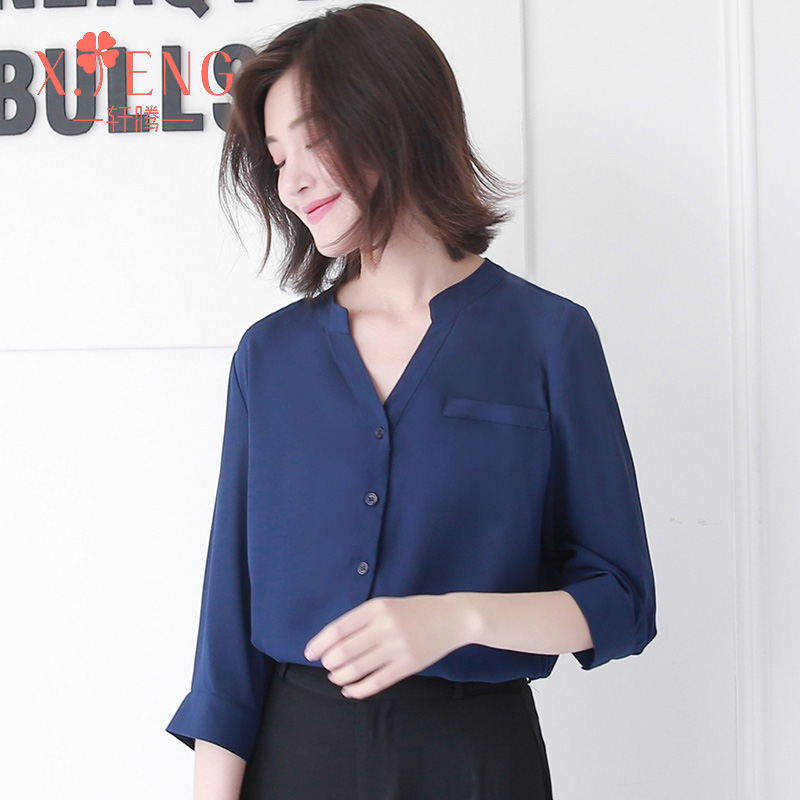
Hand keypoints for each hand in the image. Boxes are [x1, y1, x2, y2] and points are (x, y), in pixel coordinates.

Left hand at [303, 594, 468, 698]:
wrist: (452, 617)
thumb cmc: (415, 611)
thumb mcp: (387, 605)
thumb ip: (363, 620)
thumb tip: (333, 641)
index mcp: (377, 607)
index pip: (339, 628)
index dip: (321, 642)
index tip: (310, 652)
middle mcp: (386, 625)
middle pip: (345, 650)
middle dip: (329, 662)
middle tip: (327, 666)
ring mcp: (398, 646)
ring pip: (358, 668)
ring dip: (341, 676)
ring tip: (336, 677)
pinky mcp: (408, 665)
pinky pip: (377, 681)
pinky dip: (359, 689)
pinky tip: (350, 690)